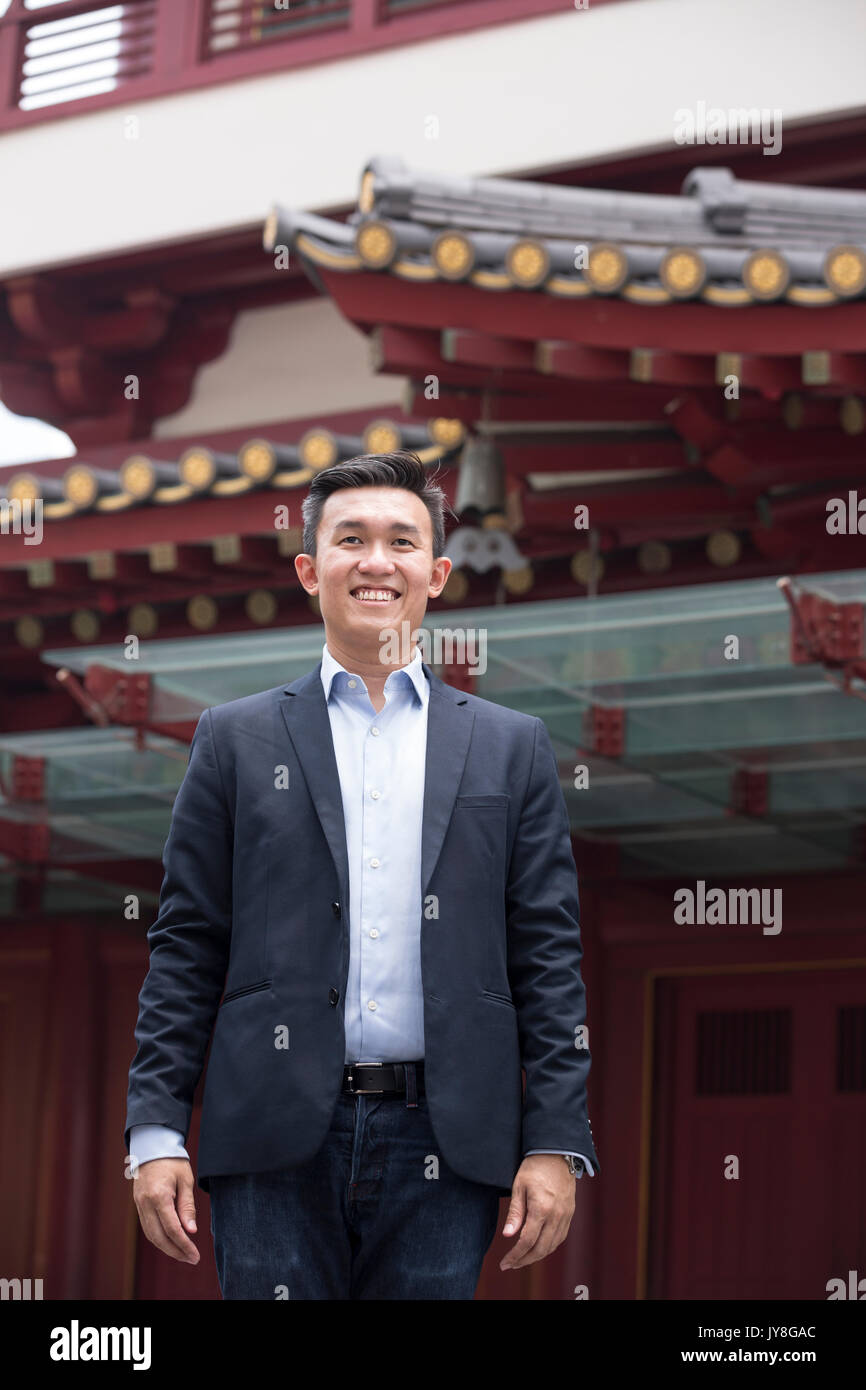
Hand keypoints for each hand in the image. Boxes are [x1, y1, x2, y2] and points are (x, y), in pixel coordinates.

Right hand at [132, 1157, 199, 1264]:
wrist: (152, 1147)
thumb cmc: (173, 1162)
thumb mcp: (186, 1180)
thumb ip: (187, 1207)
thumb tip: (191, 1231)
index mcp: (159, 1196)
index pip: (172, 1229)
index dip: (184, 1245)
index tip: (195, 1255)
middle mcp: (146, 1204)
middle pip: (159, 1237)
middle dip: (176, 1251)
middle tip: (191, 1259)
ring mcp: (139, 1206)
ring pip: (151, 1235)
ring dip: (167, 1248)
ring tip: (183, 1255)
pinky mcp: (138, 1206)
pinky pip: (148, 1228)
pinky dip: (159, 1238)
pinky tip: (171, 1242)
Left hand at [499, 1154, 574, 1270]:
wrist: (557, 1153)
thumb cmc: (534, 1167)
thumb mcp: (519, 1186)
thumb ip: (515, 1213)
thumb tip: (507, 1236)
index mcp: (542, 1209)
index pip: (527, 1241)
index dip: (515, 1255)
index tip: (504, 1263)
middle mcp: (556, 1216)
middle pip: (541, 1249)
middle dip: (524, 1260)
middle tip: (511, 1265)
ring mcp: (566, 1215)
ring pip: (552, 1246)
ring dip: (537, 1256)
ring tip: (522, 1259)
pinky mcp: (570, 1213)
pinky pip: (560, 1237)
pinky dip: (549, 1246)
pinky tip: (538, 1247)